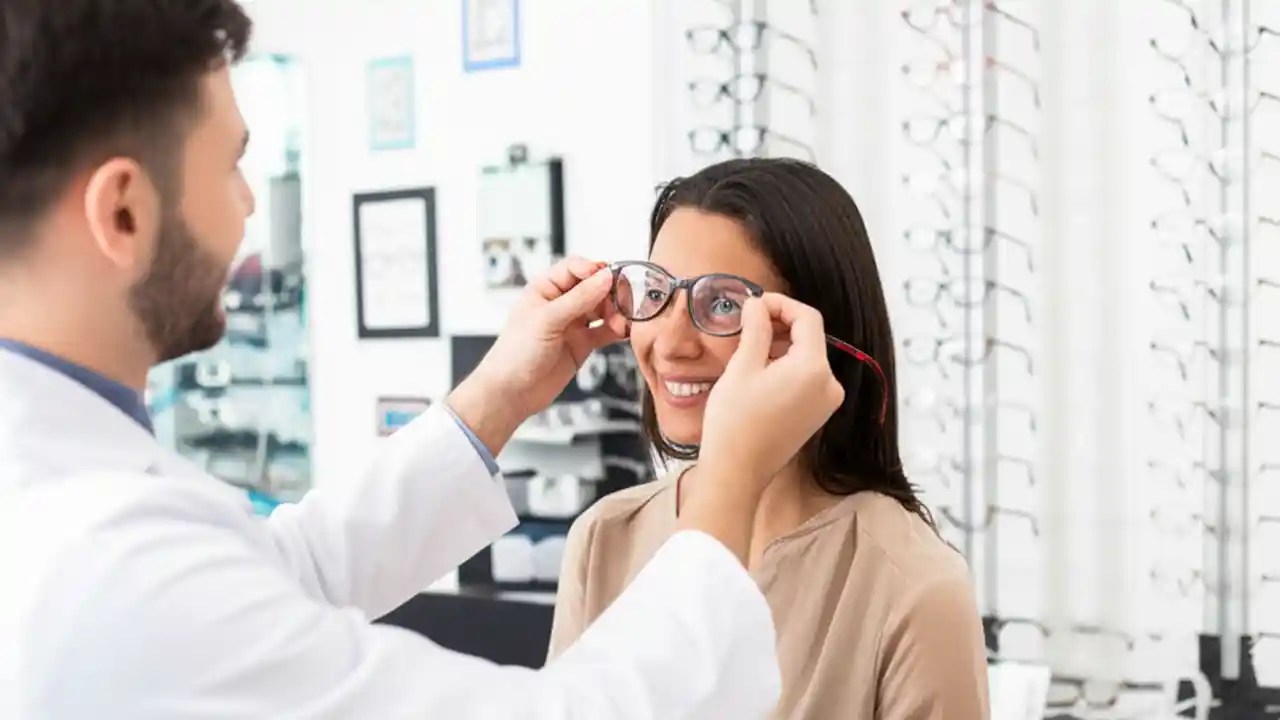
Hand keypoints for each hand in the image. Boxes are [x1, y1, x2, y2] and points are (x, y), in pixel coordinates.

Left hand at [447, 257, 627, 453]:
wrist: (511, 393)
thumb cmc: (515, 353)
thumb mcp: (547, 319)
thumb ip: (578, 298)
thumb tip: (604, 277)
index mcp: (545, 289)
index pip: (575, 268)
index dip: (594, 270)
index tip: (611, 277)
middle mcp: (560, 304)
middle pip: (593, 287)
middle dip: (610, 292)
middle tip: (625, 299)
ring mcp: (572, 324)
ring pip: (602, 309)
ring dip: (616, 312)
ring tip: (622, 320)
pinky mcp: (582, 344)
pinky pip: (605, 331)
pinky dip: (617, 330)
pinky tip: (624, 330)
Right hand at [699, 293, 844, 493]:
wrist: (736, 472)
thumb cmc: (735, 421)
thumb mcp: (742, 366)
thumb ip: (755, 328)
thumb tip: (758, 304)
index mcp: (814, 368)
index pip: (807, 318)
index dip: (781, 304)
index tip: (755, 304)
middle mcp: (829, 384)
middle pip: (809, 337)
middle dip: (779, 324)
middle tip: (747, 323)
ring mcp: (826, 403)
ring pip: (806, 358)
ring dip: (780, 345)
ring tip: (748, 348)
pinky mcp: (816, 415)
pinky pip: (806, 379)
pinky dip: (785, 367)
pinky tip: (758, 371)